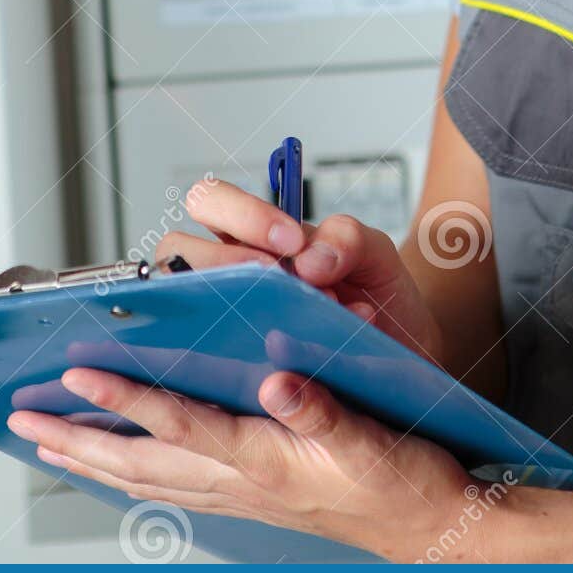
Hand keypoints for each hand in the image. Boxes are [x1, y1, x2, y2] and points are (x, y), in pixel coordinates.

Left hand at [6, 364, 486, 562]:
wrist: (427, 527)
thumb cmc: (402, 479)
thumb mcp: (373, 439)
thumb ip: (323, 411)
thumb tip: (279, 380)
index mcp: (264, 459)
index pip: (179, 424)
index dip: (126, 399)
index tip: (79, 374)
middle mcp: (240, 481)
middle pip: (139, 463)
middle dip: (76, 441)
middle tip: (23, 419)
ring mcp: (238, 495)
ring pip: (144, 481)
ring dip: (89, 461)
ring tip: (44, 440)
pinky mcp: (247, 496)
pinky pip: (168, 487)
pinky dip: (127, 473)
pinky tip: (112, 463)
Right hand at [157, 178, 444, 364]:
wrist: (397, 351)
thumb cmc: (373, 294)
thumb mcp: (375, 257)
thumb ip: (349, 239)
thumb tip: (307, 261)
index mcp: (250, 235)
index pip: (210, 201)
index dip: (241, 214)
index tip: (291, 243)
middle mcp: (223, 273)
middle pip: (175, 248)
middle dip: (225, 261)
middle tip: (276, 281)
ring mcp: (217, 320)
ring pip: (178, 304)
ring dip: (227, 307)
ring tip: (285, 326)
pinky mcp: (225, 370)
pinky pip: (200, 365)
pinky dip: (232, 361)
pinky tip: (280, 368)